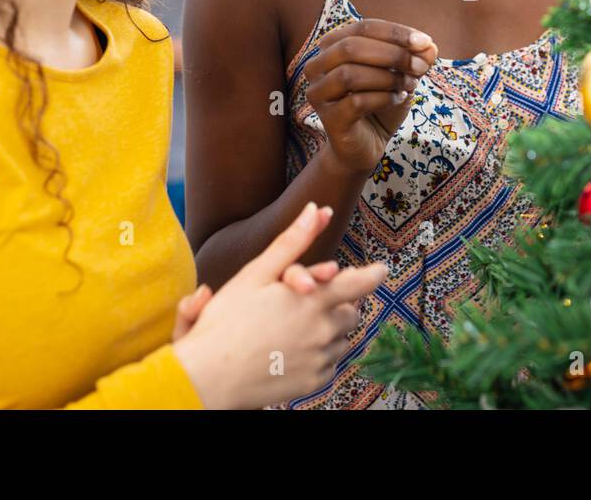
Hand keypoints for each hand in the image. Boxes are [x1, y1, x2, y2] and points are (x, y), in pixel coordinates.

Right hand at [172, 202, 387, 408]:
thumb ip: (292, 241)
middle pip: (351, 314)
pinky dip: (318, 357)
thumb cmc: (227, 321)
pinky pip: (329, 365)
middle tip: (314, 302)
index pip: (360, 284)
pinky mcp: (313, 383)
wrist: (208, 378)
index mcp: (314, 300)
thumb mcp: (256, 274)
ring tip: (296, 330)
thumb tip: (317, 209)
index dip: (374, 275)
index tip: (382, 270)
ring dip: (329, 332)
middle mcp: (324, 330)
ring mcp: (320, 359)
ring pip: (341, 341)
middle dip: (339, 306)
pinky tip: (292, 353)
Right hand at [303, 19, 437, 176]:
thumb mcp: (402, 76)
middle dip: (393, 54)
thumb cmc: (380, 103)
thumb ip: (414, 59)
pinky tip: (398, 100)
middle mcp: (317, 66)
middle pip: (351, 47)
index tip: (426, 43)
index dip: (395, 33)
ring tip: (410, 85)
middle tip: (421, 66)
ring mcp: (319, 93)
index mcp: (332, 46)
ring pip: (349, 74)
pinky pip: (355, 102)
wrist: (367, 145)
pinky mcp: (328, 119)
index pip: (363, 28)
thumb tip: (430, 46)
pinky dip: (383, 98)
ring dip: (387, 77)